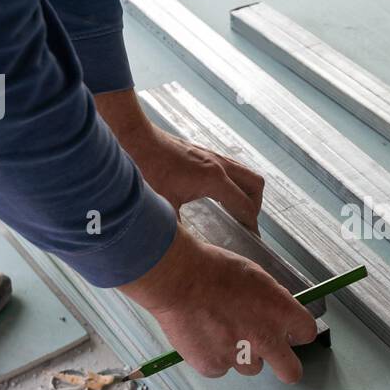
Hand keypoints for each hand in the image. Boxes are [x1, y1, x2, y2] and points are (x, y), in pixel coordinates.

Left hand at [95, 88, 263, 229]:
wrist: (134, 137)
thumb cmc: (146, 168)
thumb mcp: (162, 206)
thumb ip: (176, 230)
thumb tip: (181, 252)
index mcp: (214, 180)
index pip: (246, 206)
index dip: (251, 225)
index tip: (251, 240)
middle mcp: (218, 165)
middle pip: (255, 185)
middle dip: (255, 206)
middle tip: (245, 224)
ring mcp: (212, 156)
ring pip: (245, 174)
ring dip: (246, 193)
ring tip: (235, 212)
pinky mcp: (203, 153)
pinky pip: (232, 168)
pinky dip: (234, 184)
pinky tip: (217, 197)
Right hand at [118, 225, 317, 381]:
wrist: (178, 279)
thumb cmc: (214, 270)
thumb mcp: (256, 276)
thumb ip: (271, 301)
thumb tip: (275, 313)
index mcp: (281, 312)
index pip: (306, 332)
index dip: (296, 332)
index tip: (288, 331)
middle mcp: (265, 339)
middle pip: (291, 371)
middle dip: (285, 366)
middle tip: (273, 356)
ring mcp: (239, 356)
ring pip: (250, 368)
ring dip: (242, 355)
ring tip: (221, 331)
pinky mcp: (213, 366)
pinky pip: (220, 367)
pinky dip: (213, 356)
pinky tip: (203, 335)